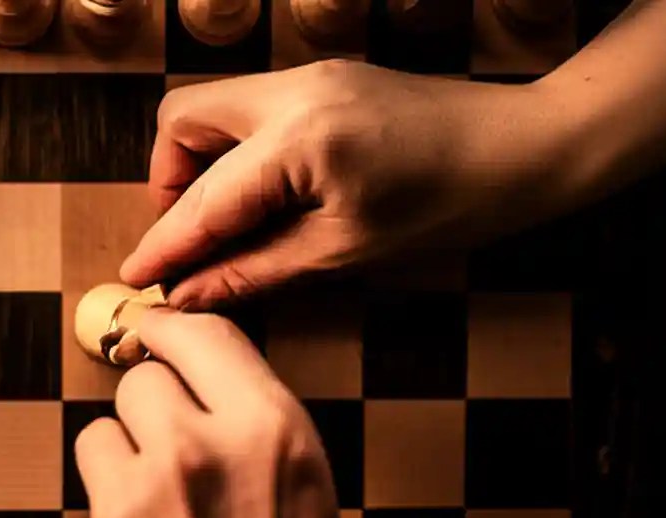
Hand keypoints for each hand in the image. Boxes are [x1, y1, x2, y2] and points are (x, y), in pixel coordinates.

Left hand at [63, 309, 380, 517]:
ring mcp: (129, 506)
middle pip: (141, 381)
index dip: (177, 332)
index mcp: (275, 444)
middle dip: (158, 412)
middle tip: (179, 457)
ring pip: (100, 438)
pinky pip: (85, 512)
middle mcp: (196, 458)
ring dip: (125, 466)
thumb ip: (286, 481)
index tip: (160, 331)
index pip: (205, 334)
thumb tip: (250, 450)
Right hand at [121, 59, 570, 309]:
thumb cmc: (454, 205)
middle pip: (183, 119)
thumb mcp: (348, 252)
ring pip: (215, 106)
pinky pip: (254, 108)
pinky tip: (270, 195)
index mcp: (300, 140)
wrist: (529, 146)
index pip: (205, 198)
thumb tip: (191, 294)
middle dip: (170, 182)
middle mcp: (293, 90)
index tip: (136, 279)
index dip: (164, 245)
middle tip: (192, 239)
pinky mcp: (326, 76)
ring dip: (204, 163)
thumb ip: (257, 270)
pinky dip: (241, 151)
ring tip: (231, 221)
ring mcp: (310, 75)